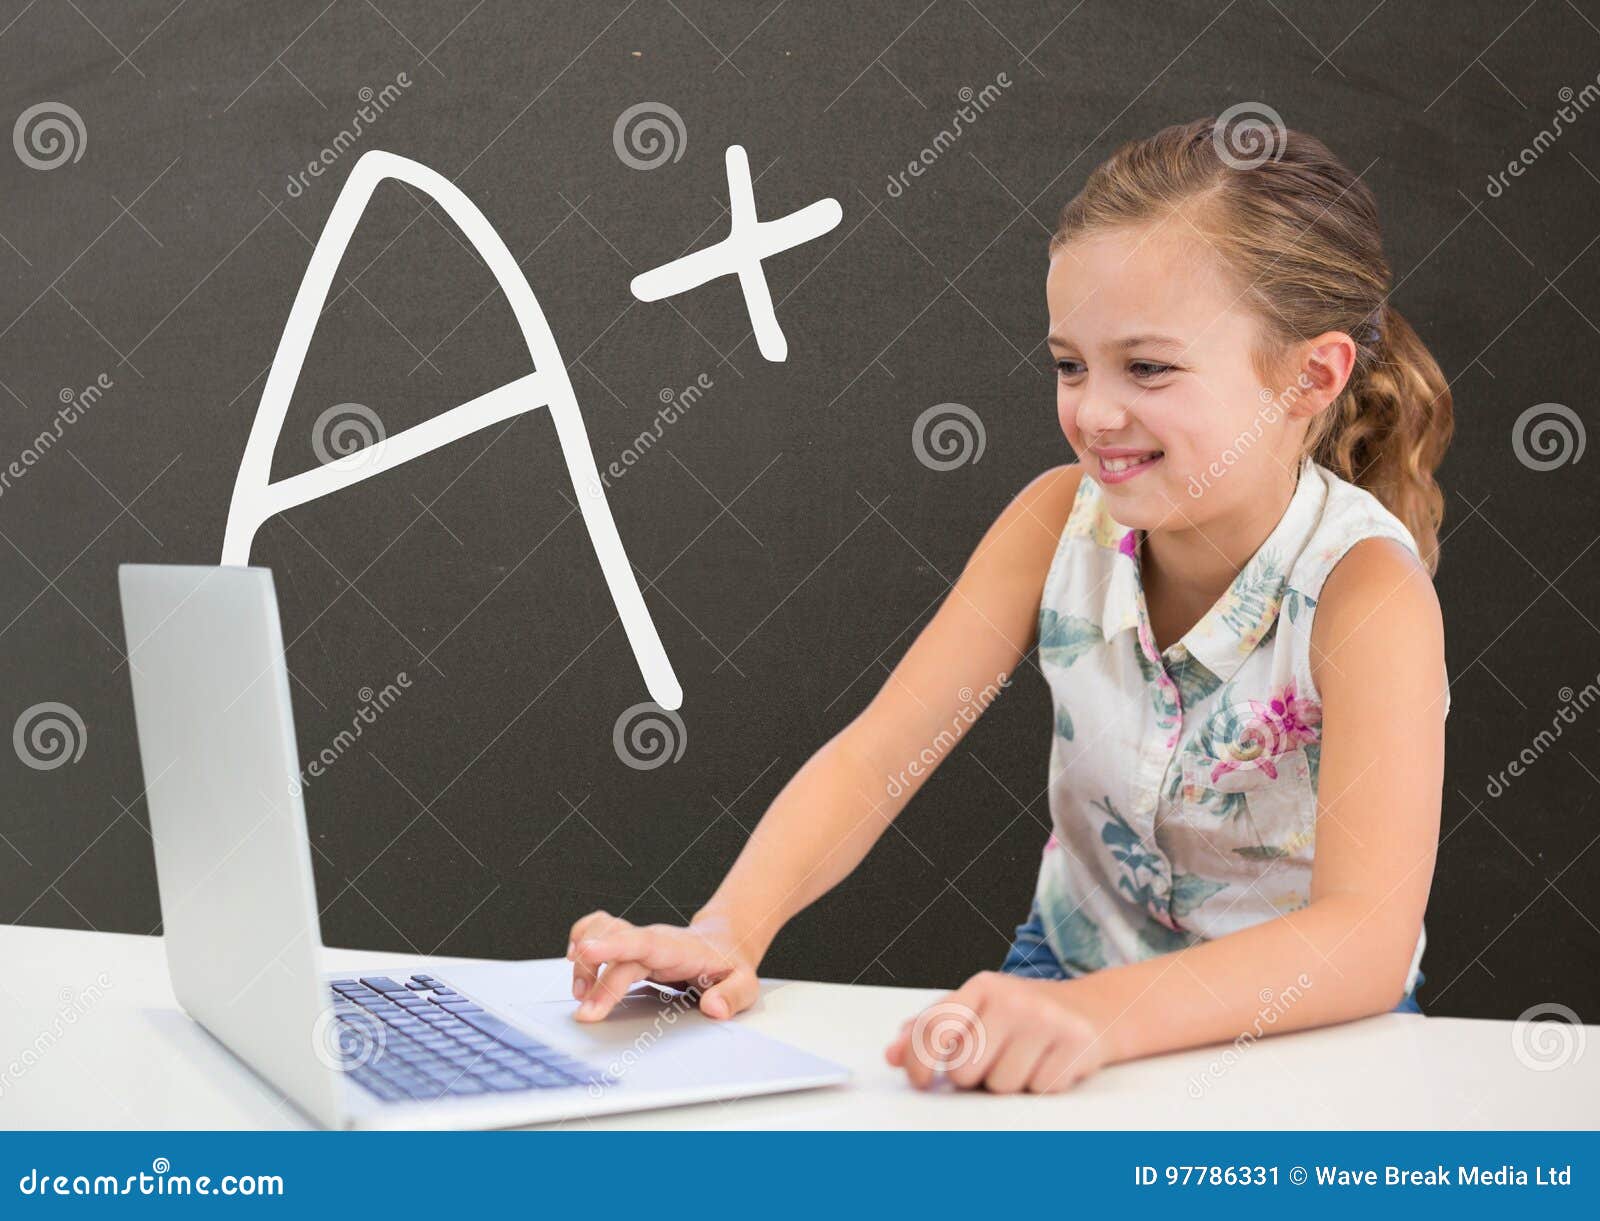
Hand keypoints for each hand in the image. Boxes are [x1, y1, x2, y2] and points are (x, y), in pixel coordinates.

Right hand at [565, 909, 758, 1022]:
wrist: (723, 945)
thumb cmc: (730, 966)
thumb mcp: (745, 984)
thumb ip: (732, 996)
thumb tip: (713, 1007)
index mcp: (679, 948)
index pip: (644, 942)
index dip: (614, 947)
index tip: (587, 953)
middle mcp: (654, 940)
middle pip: (616, 947)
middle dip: (594, 976)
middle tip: (585, 1012)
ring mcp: (638, 940)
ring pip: (601, 933)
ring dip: (584, 962)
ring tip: (580, 994)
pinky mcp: (628, 946)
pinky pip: (598, 931)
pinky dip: (581, 941)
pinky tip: (577, 967)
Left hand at [884, 971, 1109, 1093]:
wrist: (1092, 1009)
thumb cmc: (1021, 1015)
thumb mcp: (975, 1010)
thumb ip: (930, 1031)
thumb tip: (892, 1055)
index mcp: (981, 986)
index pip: (934, 1028)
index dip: (918, 1062)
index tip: (921, 1081)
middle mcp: (1012, 998)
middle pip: (964, 1070)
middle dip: (972, 1076)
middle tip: (991, 1060)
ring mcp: (1045, 1020)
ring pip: (1000, 1086)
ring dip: (1007, 1083)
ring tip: (1022, 1059)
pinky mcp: (1075, 1044)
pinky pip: (1037, 1091)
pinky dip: (1039, 1086)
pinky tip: (1047, 1064)